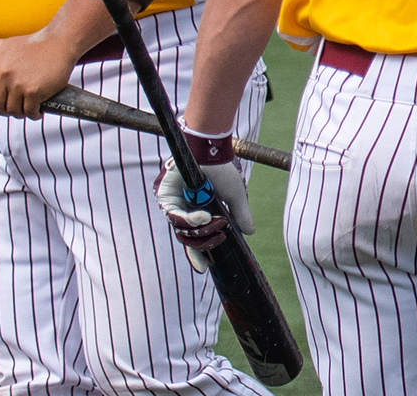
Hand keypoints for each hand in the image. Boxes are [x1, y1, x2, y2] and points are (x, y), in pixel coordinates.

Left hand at [0, 32, 79, 117]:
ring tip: (27, 108)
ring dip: (20, 113)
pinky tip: (37, 110)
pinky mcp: (34, 91)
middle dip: (5, 109)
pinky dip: (34, 114)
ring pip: (12, 111)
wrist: (60, 42)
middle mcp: (3, 75)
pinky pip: (29, 112)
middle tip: (14, 106)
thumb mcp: (6, 44)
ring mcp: (18, 84)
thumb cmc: (33, 44)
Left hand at [154, 143, 248, 270]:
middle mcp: (184, 209)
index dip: (199, 254)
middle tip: (209, 256)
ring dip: (199, 230)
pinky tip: (203, 216)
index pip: (196, 237)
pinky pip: (177, 216)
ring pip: (182, 230)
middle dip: (198, 249)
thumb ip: (240, 214)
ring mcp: (173, 203)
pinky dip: (191, 219)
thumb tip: (250, 232)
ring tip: (212, 221)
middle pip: (186, 238)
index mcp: (198, 210)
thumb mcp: (236, 195)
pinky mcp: (166, 197)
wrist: (211, 150)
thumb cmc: (221, 169)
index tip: (205, 268)